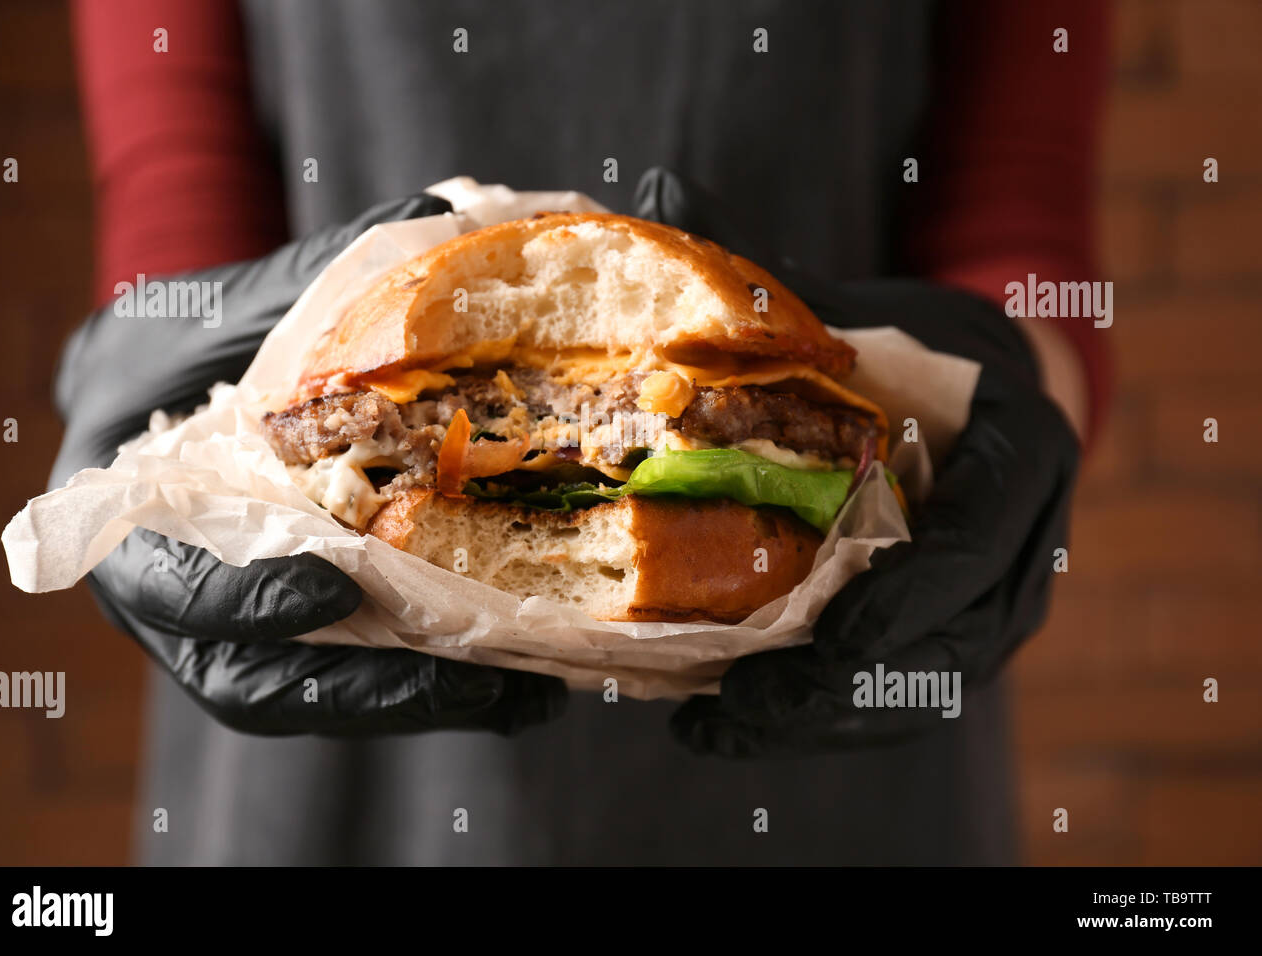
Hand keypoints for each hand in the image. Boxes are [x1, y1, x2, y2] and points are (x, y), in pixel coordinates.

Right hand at [52, 195, 567, 735]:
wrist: (168, 390)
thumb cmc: (177, 351)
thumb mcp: (209, 310)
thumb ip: (300, 287)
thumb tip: (428, 221)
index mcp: (132, 524)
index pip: (168, 589)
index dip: (239, 599)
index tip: (325, 585)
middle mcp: (180, 601)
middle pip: (257, 678)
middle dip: (365, 687)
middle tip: (471, 678)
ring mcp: (241, 629)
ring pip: (319, 695)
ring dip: (419, 702)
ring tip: (520, 693)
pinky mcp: (303, 638)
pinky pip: (362, 681)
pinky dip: (433, 687)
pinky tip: (517, 684)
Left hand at [633, 167, 1079, 756]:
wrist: (974, 389)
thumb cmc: (908, 347)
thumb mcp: (862, 310)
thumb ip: (777, 287)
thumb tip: (652, 205)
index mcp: (1019, 452)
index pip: (983, 534)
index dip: (917, 591)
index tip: (840, 636)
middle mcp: (1024, 541)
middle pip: (954, 636)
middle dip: (849, 683)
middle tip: (747, 702)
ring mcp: (996, 599)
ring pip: (927, 687)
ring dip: (827, 720)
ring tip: (721, 727)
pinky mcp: (956, 636)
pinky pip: (904, 699)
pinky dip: (828, 721)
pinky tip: (738, 724)